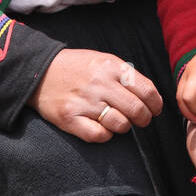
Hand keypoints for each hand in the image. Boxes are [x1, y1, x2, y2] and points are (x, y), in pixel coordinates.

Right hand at [29, 49, 162, 142]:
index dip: (155, 104)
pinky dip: (105, 135)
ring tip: (118, 122)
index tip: (155, 110)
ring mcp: (84, 101)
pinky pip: (99, 135)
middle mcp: (99, 83)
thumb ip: (125, 75)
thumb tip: (150, 97)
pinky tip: (102, 128)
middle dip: (144, 120)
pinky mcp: (70, 118)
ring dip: (124, 127)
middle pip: (137, 110)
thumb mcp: (103, 60)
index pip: (147, 90)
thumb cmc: (77, 67)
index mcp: (111, 66)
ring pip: (121, 125)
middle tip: (141, 121)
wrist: (39, 71)